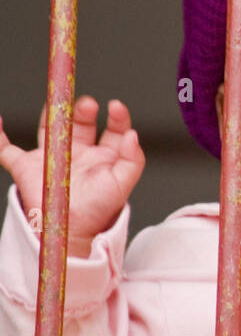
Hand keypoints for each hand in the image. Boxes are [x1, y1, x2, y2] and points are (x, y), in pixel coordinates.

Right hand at [0, 96, 144, 256]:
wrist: (69, 232)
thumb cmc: (97, 212)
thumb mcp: (122, 185)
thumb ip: (133, 160)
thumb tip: (133, 135)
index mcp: (102, 158)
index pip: (112, 130)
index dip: (116, 117)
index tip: (116, 107)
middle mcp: (77, 154)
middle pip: (80, 123)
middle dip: (83, 111)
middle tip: (87, 105)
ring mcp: (51, 159)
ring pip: (48, 128)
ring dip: (52, 114)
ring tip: (59, 103)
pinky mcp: (26, 167)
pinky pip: (6, 149)